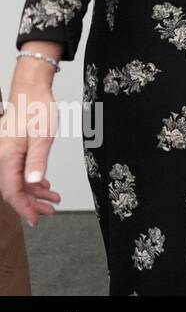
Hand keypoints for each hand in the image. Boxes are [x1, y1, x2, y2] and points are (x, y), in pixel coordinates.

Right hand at [0, 46, 63, 227]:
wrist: (32, 92)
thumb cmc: (37, 110)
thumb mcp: (42, 137)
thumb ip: (37, 161)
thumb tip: (34, 182)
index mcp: (6, 157)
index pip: (12, 191)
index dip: (24, 208)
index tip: (36, 220)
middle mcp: (3, 158)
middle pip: (15, 189)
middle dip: (32, 203)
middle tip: (50, 212)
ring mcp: (7, 154)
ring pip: (19, 181)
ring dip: (35, 192)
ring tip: (54, 201)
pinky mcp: (13, 150)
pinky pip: (21, 171)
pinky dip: (33, 180)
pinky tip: (45, 186)